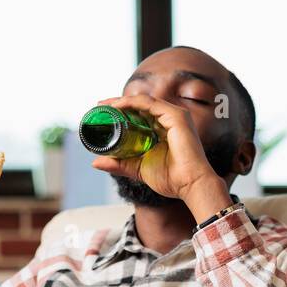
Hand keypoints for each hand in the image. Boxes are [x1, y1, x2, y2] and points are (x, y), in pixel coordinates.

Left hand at [88, 93, 230, 218]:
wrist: (191, 185)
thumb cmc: (172, 179)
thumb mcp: (138, 169)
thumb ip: (120, 163)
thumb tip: (95, 162)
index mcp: (164, 129)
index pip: (140, 114)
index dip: (121, 111)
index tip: (103, 114)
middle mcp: (170, 119)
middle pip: (140, 105)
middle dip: (118, 104)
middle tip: (99, 106)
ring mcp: (174, 115)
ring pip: (142, 102)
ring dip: (121, 101)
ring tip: (104, 105)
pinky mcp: (175, 116)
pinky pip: (148, 103)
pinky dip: (131, 103)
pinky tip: (116, 106)